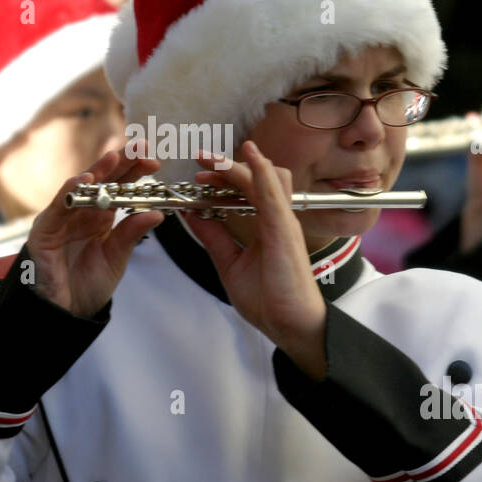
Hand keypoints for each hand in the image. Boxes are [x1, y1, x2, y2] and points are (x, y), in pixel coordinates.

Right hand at [25, 146, 163, 317]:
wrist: (65, 313)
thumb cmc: (88, 285)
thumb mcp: (117, 257)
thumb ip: (131, 234)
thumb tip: (158, 213)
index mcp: (100, 216)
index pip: (118, 186)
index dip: (135, 171)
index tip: (154, 160)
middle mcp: (80, 212)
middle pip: (101, 180)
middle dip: (120, 162)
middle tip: (141, 147)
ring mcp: (61, 218)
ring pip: (79, 188)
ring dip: (97, 170)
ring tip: (114, 157)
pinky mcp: (44, 230)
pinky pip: (57, 207)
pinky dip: (69, 191)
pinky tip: (85, 180)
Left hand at [182, 141, 327, 379]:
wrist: (289, 325)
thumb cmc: (269, 299)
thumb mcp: (229, 263)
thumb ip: (213, 237)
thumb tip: (192, 214)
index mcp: (265, 225)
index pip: (246, 189)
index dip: (222, 178)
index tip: (199, 177)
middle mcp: (276, 219)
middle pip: (255, 177)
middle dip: (225, 166)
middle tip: (199, 161)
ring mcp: (282, 222)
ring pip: (266, 177)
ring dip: (239, 165)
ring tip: (212, 160)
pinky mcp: (284, 230)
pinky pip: (273, 194)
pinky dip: (261, 172)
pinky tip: (251, 155)